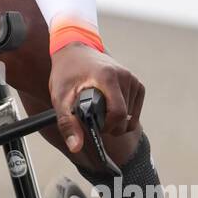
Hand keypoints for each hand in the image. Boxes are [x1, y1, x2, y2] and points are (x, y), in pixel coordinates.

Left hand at [48, 45, 144, 171]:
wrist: (75, 50)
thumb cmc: (66, 73)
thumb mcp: (60, 98)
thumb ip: (68, 123)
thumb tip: (75, 147)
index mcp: (108, 77)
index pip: (118, 114)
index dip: (107, 126)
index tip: (93, 124)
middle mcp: (125, 76)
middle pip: (126, 118)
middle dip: (111, 126)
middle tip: (93, 118)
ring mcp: (132, 79)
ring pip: (132, 116)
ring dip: (116, 120)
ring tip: (99, 108)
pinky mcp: (136, 83)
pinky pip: (135, 109)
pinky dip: (124, 114)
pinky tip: (109, 106)